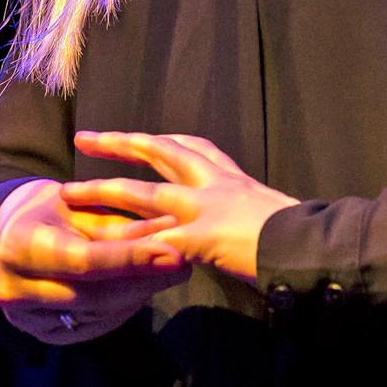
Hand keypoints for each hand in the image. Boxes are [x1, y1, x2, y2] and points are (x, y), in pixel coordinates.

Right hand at [0, 178, 188, 344]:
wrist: (11, 235)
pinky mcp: (47, 336)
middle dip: (146, 279)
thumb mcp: (81, 203)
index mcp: (19, 246)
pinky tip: (148, 286)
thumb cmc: (52, 209)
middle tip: (186, 262)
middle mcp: (15, 290)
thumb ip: (119, 223)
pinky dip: (128, 305)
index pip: (85, 260)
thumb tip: (172, 231)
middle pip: (95, 293)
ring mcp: (28, 320)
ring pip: (101, 312)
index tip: (174, 253)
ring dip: (143, 293)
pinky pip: (97, 323)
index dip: (132, 259)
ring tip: (175, 271)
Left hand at [63, 131, 300, 286]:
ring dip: (104, 192)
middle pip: (159, 152)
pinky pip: (152, 241)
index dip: (162, 140)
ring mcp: (205, 209)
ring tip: (70, 192)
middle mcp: (216, 184)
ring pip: (144, 193)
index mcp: (234, 177)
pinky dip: (126, 245)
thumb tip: (249, 223)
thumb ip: (250, 213)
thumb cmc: (306, 234)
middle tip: (86, 139)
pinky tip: (99, 249)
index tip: (141, 136)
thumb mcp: (273, 212)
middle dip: (120, 144)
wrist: (316, 246)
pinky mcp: (199, 239)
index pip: (194, 146)